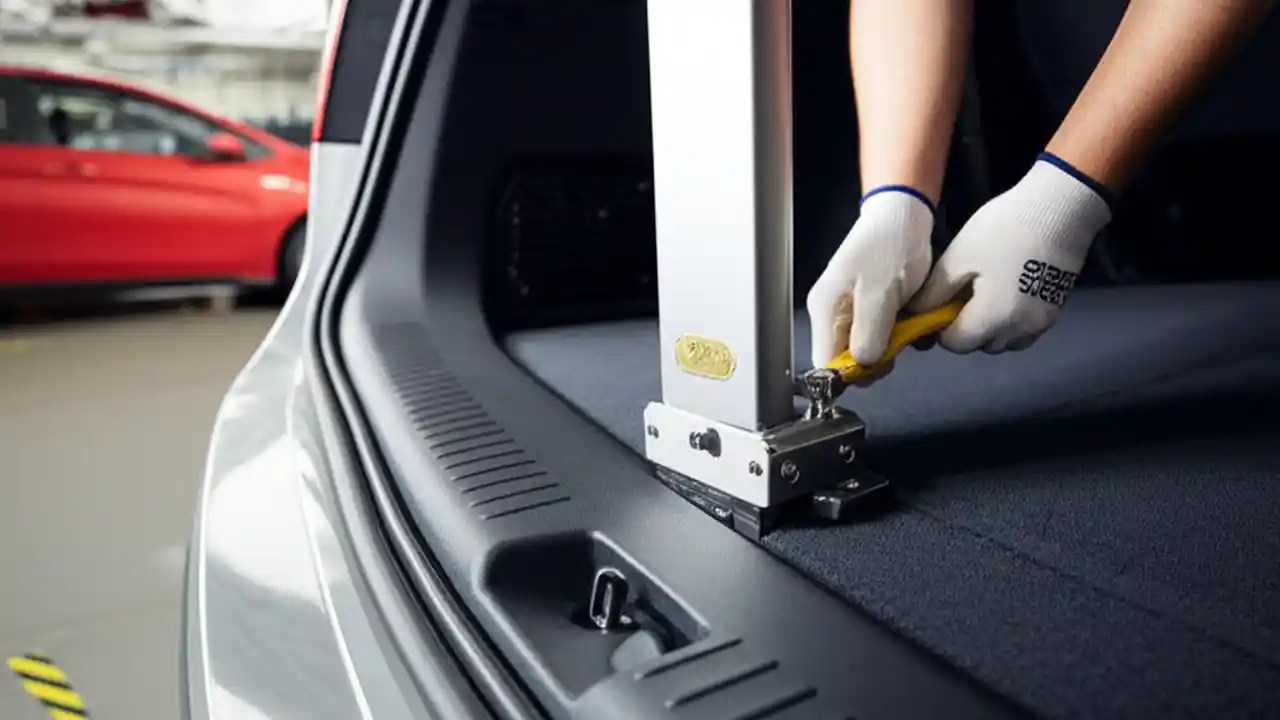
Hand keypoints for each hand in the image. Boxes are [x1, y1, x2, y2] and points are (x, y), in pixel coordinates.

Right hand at [806, 189, 933, 373]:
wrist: (903, 216)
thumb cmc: (889, 248)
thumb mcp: (881, 292)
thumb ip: (869, 332)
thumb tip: (862, 364)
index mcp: (825, 310)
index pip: (824, 363)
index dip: (850, 373)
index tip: (881, 362)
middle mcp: (831, 315)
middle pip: (843, 360)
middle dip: (873, 361)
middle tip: (899, 344)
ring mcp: (848, 313)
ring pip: (862, 350)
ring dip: (887, 349)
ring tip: (907, 331)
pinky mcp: (866, 310)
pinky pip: (875, 337)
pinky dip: (893, 337)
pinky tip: (908, 325)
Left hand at [910, 155, 1111, 352]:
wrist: (1060, 207)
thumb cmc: (1002, 230)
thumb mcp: (958, 259)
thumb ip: (933, 294)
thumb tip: (916, 315)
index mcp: (994, 319)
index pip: (956, 344)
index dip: (942, 327)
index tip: (940, 304)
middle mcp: (1021, 329)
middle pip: (982, 345)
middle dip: (967, 328)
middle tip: (963, 294)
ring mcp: (1043, 322)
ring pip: (1006, 341)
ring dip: (991, 327)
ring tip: (986, 292)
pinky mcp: (1057, 309)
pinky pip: (1026, 329)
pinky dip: (1012, 320)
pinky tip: (1008, 291)